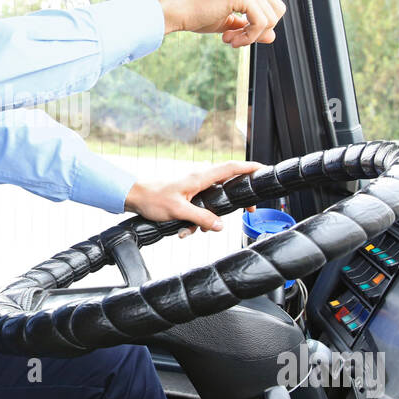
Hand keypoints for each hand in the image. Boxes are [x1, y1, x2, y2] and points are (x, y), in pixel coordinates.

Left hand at [124, 160, 266, 237]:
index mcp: (200, 178)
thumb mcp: (179, 212)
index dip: (249, 168)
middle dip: (235, 202)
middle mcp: (199, 180)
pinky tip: (182, 230)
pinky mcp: (187, 196)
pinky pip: (199, 209)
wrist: (134, 197)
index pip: (230, 168)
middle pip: (227, 186)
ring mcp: (193, 187)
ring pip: (213, 202)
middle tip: (247, 212)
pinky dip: (194, 221)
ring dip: (207, 219)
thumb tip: (220, 226)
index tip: (264, 169)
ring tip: (194, 230)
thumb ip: (202, 218)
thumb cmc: (153, 199)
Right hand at [152, 0, 324, 47]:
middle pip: (278, 9)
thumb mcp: (230, 22)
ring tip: (230, 39)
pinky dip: (249, 36)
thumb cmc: (197, 14)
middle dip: (261, 30)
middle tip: (236, 39)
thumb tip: (272, 36)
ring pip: (271, 19)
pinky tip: (229, 37)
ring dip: (252, 37)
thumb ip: (252, 26)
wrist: (176, 9)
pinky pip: (260, 23)